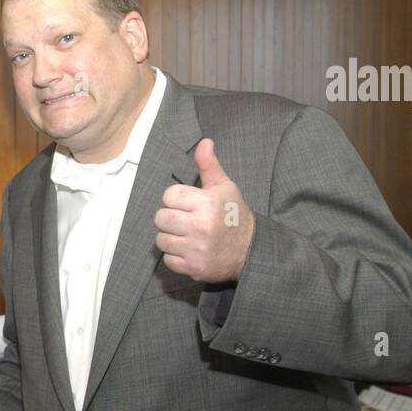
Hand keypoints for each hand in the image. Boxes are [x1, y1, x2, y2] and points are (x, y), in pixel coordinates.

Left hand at [154, 137, 253, 282]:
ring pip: (161, 240)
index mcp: (206, 203)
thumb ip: (209, 165)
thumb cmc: (234, 215)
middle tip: (184, 219)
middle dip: (170, 217)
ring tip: (186, 235)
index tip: (188, 203)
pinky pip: (167, 260)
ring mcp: (196, 249)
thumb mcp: (224, 187)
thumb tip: (204, 142)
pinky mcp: (193, 268)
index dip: (176, 198)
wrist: (251, 250)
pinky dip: (175, 256)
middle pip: (160, 218)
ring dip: (170, 237)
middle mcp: (200, 227)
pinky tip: (188, 249)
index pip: (168, 196)